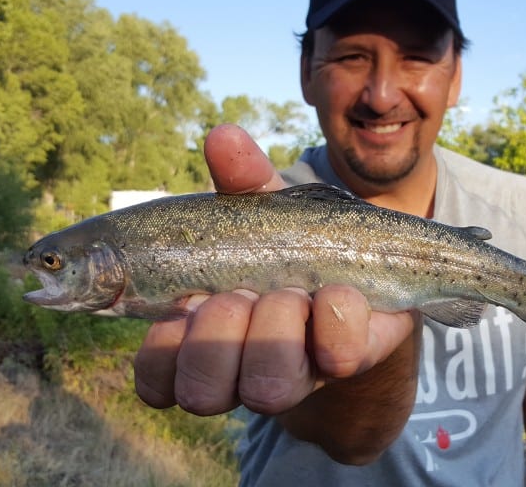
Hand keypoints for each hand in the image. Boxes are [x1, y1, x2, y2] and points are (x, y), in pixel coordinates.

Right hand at [133, 124, 417, 417]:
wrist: (372, 277)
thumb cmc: (297, 245)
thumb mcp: (263, 209)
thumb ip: (241, 178)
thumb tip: (221, 136)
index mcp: (200, 340)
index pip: (154, 378)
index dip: (164, 351)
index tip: (184, 301)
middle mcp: (240, 372)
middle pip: (199, 389)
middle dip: (222, 331)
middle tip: (245, 292)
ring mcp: (295, 373)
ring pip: (263, 388)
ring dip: (276, 327)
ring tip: (291, 292)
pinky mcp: (348, 362)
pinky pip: (338, 355)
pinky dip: (337, 314)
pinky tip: (339, 291)